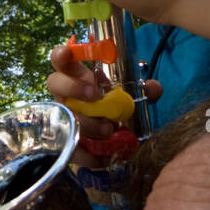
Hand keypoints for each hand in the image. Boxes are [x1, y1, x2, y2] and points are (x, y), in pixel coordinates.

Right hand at [46, 43, 162, 166]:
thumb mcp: (127, 97)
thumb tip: (155, 88)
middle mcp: (64, 94)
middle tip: (94, 95)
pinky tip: (105, 155)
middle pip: (55, 83)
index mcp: (77, 76)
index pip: (61, 59)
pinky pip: (70, 148)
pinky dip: (89, 154)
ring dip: (87, 123)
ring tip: (108, 128)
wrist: (106, 140)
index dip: (61, 54)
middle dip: (73, 87)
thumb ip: (142, 91)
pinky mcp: (64, 144)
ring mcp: (60, 118)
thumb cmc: (110, 109)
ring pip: (64, 116)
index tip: (67, 54)